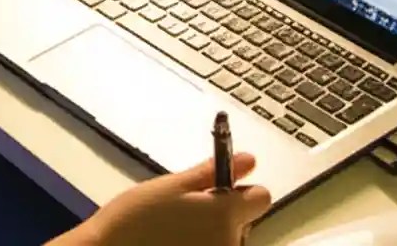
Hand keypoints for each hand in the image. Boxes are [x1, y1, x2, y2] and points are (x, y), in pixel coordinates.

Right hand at [51, 153, 270, 245]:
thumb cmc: (135, 217)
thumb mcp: (170, 186)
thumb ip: (210, 174)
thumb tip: (248, 160)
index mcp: (225, 215)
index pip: (260, 197)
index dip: (240, 191)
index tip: (216, 190)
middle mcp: (231, 242)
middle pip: (244, 222)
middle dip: (222, 215)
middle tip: (184, 212)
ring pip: (228, 240)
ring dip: (210, 234)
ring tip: (174, 231)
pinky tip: (173, 244)